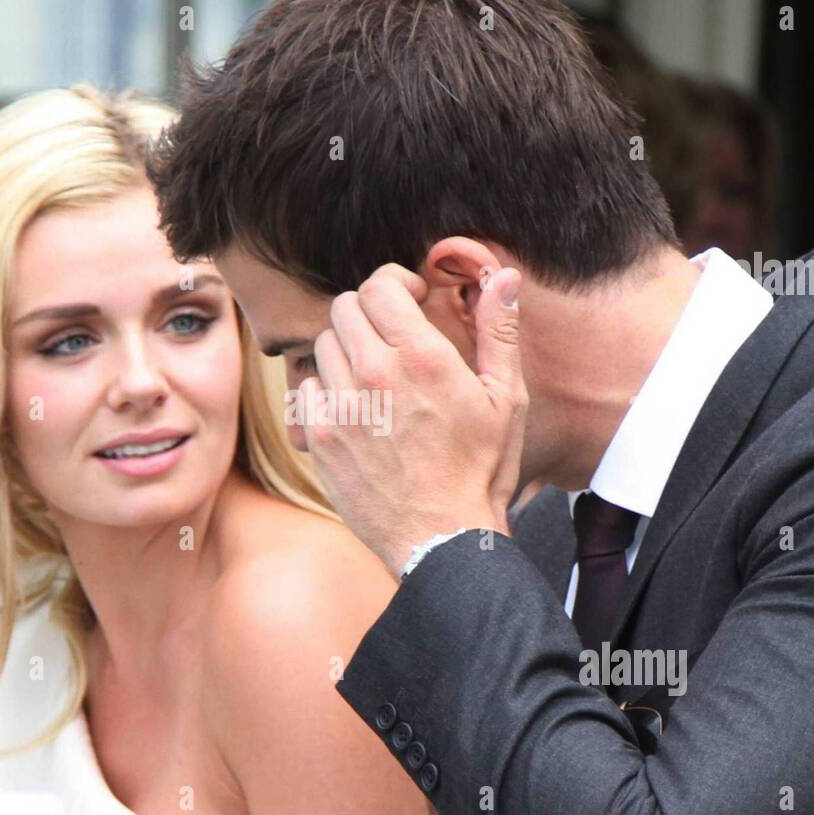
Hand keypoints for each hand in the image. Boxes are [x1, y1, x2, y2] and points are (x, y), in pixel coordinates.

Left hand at [300, 263, 526, 575]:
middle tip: (389, 337)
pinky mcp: (320, 436)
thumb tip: (504, 276)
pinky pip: (307, 388)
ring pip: (324, 345)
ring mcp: (343, 406)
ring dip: (346, 351)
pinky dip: (325, 390)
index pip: (380, 286)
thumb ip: (499, 331)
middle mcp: (376, 374)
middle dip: (368, 313)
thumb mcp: (506, 398)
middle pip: (345, 308)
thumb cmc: (481, 469)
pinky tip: (354, 410)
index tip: (408, 300)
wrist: (444, 538)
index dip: (393, 284)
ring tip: (374, 377)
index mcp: (422, 357)